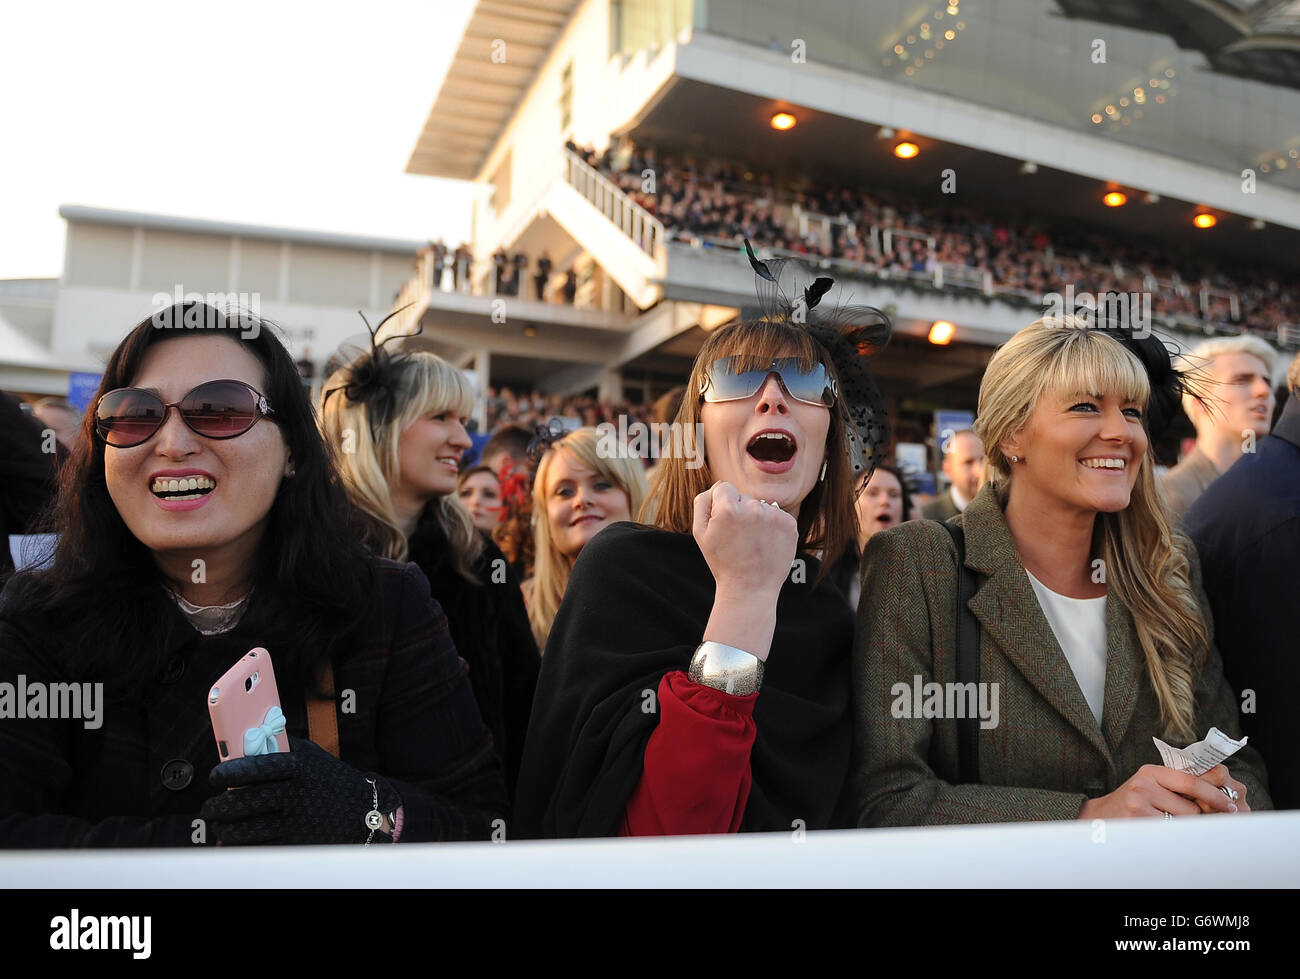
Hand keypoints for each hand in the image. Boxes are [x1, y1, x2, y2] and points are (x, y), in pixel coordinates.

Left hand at [201, 736, 401, 844]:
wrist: (364, 811)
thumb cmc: (329, 779)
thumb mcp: (312, 757)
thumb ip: (282, 748)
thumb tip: (244, 744)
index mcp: (299, 768)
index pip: (256, 767)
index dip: (229, 772)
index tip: (214, 776)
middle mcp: (297, 794)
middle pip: (245, 801)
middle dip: (218, 806)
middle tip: (209, 807)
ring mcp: (297, 822)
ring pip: (246, 829)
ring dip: (224, 829)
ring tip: (219, 825)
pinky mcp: (297, 844)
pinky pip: (258, 847)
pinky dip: (240, 845)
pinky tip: (233, 841)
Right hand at [692, 481, 797, 598]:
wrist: (750, 588)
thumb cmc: (722, 561)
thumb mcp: (700, 533)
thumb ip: (703, 502)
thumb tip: (718, 486)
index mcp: (729, 508)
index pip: (723, 488)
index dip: (721, 505)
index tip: (724, 524)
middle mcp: (753, 508)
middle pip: (743, 497)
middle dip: (739, 512)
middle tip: (738, 539)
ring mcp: (774, 516)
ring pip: (761, 506)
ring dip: (756, 519)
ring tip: (753, 543)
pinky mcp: (789, 524)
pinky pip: (776, 515)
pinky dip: (772, 526)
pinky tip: (765, 543)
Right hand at [1078, 764, 1238, 819]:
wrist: (1100, 818)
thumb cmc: (1134, 803)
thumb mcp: (1153, 786)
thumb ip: (1180, 785)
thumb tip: (1221, 788)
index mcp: (1151, 772)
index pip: (1191, 782)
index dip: (1215, 795)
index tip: (1231, 806)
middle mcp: (1143, 784)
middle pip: (1192, 808)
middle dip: (1200, 818)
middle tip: (1205, 822)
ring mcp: (1138, 804)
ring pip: (1183, 823)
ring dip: (1184, 829)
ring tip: (1168, 825)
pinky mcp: (1137, 822)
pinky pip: (1171, 833)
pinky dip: (1174, 836)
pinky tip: (1162, 833)